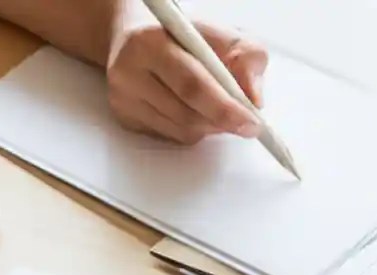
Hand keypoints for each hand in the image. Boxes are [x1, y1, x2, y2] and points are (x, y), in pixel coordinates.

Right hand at [106, 14, 267, 144]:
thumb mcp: (222, 35)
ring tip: (218, 109)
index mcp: (151, 43)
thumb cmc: (181, 37)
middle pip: (185, 113)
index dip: (224, 107)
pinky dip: (191, 129)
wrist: (136, 39)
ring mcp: (123, 99)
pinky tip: (193, 110)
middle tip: (245, 125)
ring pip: (179, 129)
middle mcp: (129, 73)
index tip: (250, 121)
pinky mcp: (124, 118)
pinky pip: (169, 136)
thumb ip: (246, 59)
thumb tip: (253, 100)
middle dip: (221, 121)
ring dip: (209, 126)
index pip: (191, 84)